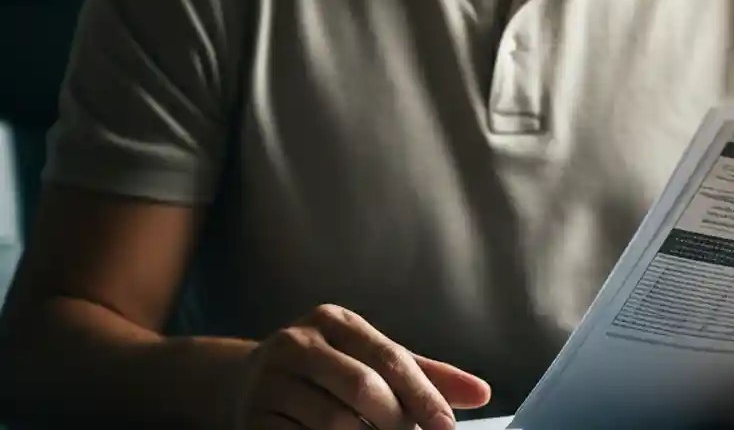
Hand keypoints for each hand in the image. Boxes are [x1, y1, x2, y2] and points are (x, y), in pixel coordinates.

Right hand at [229, 304, 490, 429]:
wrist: (246, 383)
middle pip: (362, 388)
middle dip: (396, 422)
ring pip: (334, 421)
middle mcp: (297, 342)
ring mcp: (269, 380)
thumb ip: (426, 376)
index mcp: (334, 320)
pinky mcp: (253, 418)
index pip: (390, 358)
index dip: (423, 395)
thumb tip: (482, 393)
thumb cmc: (330, 370)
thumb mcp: (373, 361)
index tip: (447, 428)